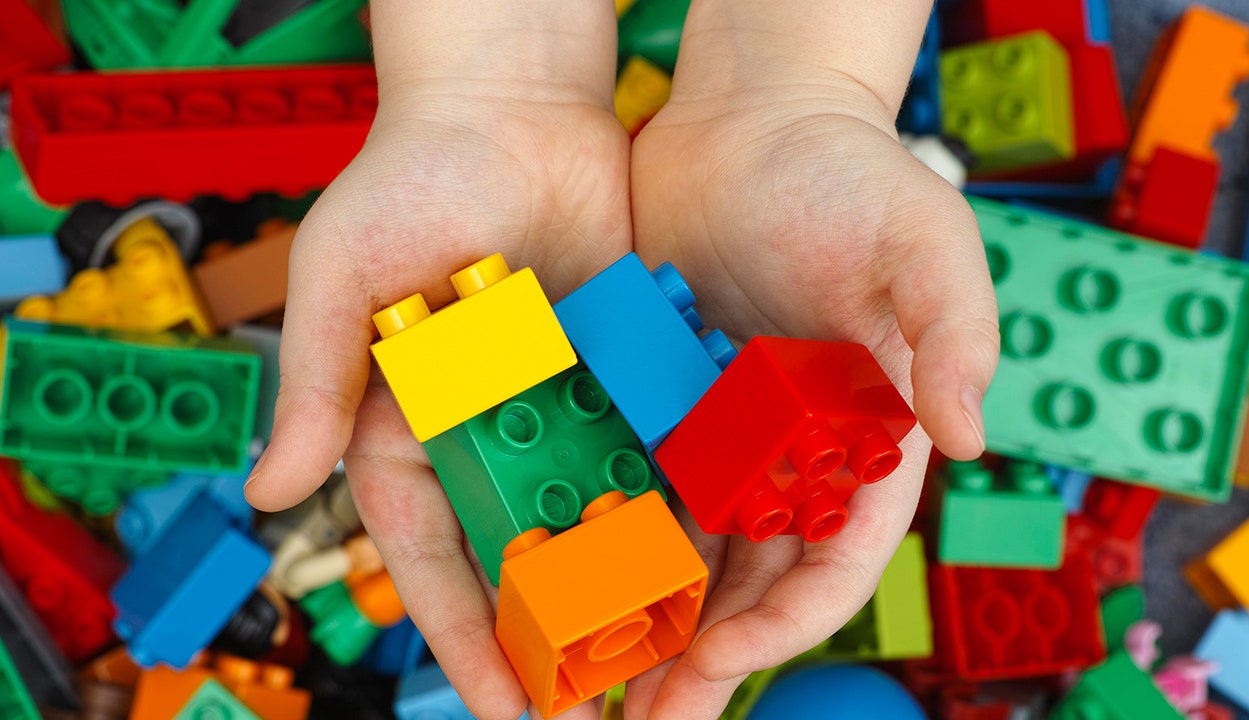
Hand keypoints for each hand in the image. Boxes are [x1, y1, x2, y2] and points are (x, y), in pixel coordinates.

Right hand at [245, 78, 631, 719]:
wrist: (513, 105)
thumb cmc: (411, 177)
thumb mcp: (344, 278)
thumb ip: (314, 384)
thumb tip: (268, 495)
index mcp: (411, 423)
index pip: (431, 550)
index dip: (463, 630)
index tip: (503, 701)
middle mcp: (487, 428)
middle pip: (518, 552)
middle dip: (549, 632)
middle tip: (588, 709)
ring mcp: (557, 403)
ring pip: (590, 513)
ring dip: (620, 585)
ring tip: (660, 659)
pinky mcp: (619, 369)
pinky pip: (645, 446)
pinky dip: (669, 499)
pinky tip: (706, 559)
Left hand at [623, 73, 999, 717]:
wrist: (756, 120)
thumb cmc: (852, 175)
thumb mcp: (926, 239)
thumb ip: (954, 332)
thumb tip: (970, 439)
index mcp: (868, 439)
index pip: (836, 560)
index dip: (784, 621)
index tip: (720, 659)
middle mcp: (798, 453)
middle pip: (755, 582)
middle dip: (708, 657)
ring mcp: (730, 433)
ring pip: (691, 552)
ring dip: (653, 621)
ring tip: (599, 685)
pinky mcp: (669, 400)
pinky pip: (641, 483)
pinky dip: (615, 539)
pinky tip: (567, 582)